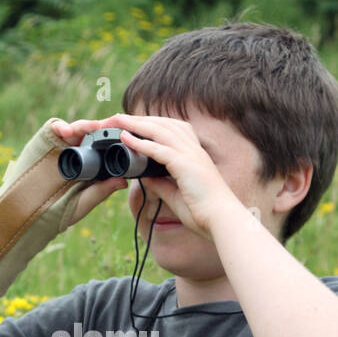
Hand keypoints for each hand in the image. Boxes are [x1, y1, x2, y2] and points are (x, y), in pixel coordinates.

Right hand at [49, 117, 128, 226]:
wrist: (30, 215)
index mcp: (88, 164)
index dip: (112, 140)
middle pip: (90, 134)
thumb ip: (101, 191)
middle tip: (110, 127)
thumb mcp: (84, 201)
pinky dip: (59, 126)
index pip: (102, 147)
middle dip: (100, 128)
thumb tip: (123, 183)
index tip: (123, 138)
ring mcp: (61, 147)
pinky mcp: (45, 142)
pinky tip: (65, 130)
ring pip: (75, 129)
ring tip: (92, 126)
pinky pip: (54, 129)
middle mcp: (76, 152)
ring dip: (83, 125)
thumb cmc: (59, 212)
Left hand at [91, 113, 236, 238]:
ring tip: (116, 120)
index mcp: (193, 153)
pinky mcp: (185, 164)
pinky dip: (140, 142)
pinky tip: (125, 138)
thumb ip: (160, 184)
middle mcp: (192, 149)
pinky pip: (158, 149)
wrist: (221, 219)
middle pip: (162, 124)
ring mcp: (190, 154)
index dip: (149, 124)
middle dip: (138, 119)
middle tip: (116, 117)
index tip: (131, 123)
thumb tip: (143, 177)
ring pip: (158, 131)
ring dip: (135, 124)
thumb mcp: (175, 195)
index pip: (169, 129)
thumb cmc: (202, 211)